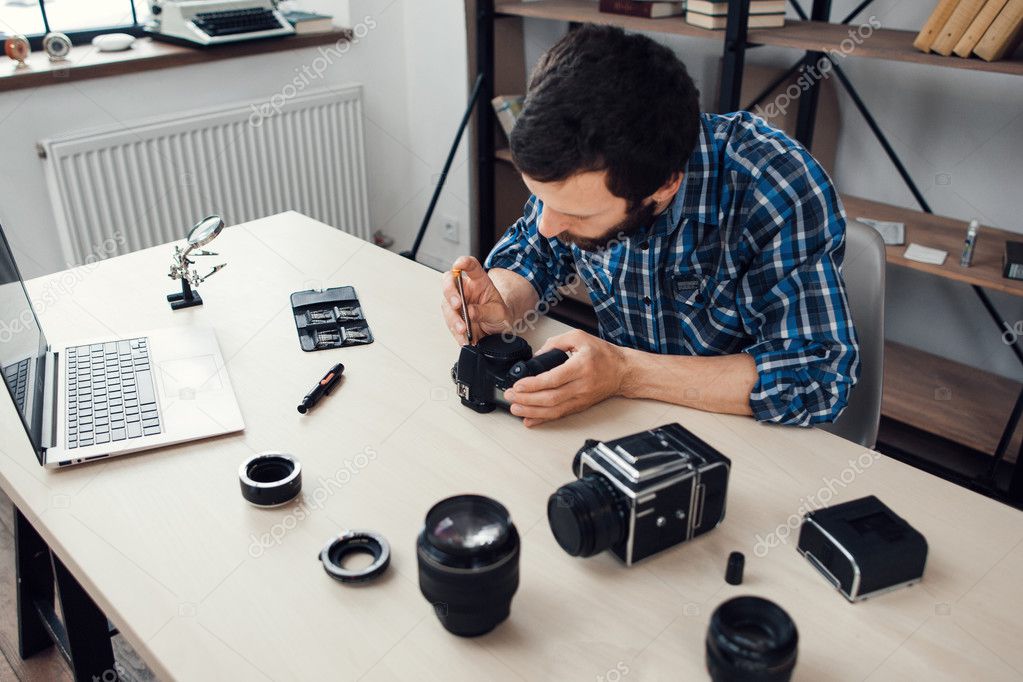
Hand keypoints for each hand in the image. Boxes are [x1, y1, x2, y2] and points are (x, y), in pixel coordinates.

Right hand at [441, 256, 513, 344]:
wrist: (498, 332)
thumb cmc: (500, 316)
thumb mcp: (499, 313)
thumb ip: (485, 311)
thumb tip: (469, 312)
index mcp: (479, 282)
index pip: (471, 267)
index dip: (463, 262)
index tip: (459, 264)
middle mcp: (465, 291)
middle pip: (450, 283)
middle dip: (450, 293)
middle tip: (457, 304)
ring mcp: (457, 304)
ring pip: (447, 305)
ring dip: (453, 318)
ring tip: (463, 329)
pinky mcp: (453, 318)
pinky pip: (449, 323)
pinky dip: (455, 331)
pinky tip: (463, 337)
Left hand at [503, 329, 626, 426]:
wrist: (623, 371)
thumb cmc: (603, 354)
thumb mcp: (579, 337)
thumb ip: (555, 343)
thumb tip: (536, 356)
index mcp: (581, 366)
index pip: (554, 379)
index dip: (533, 384)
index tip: (518, 384)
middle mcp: (581, 385)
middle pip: (550, 398)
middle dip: (526, 399)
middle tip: (510, 396)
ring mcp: (581, 398)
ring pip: (553, 410)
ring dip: (531, 411)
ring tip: (515, 408)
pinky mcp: (580, 406)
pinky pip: (559, 415)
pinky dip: (542, 419)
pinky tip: (529, 420)